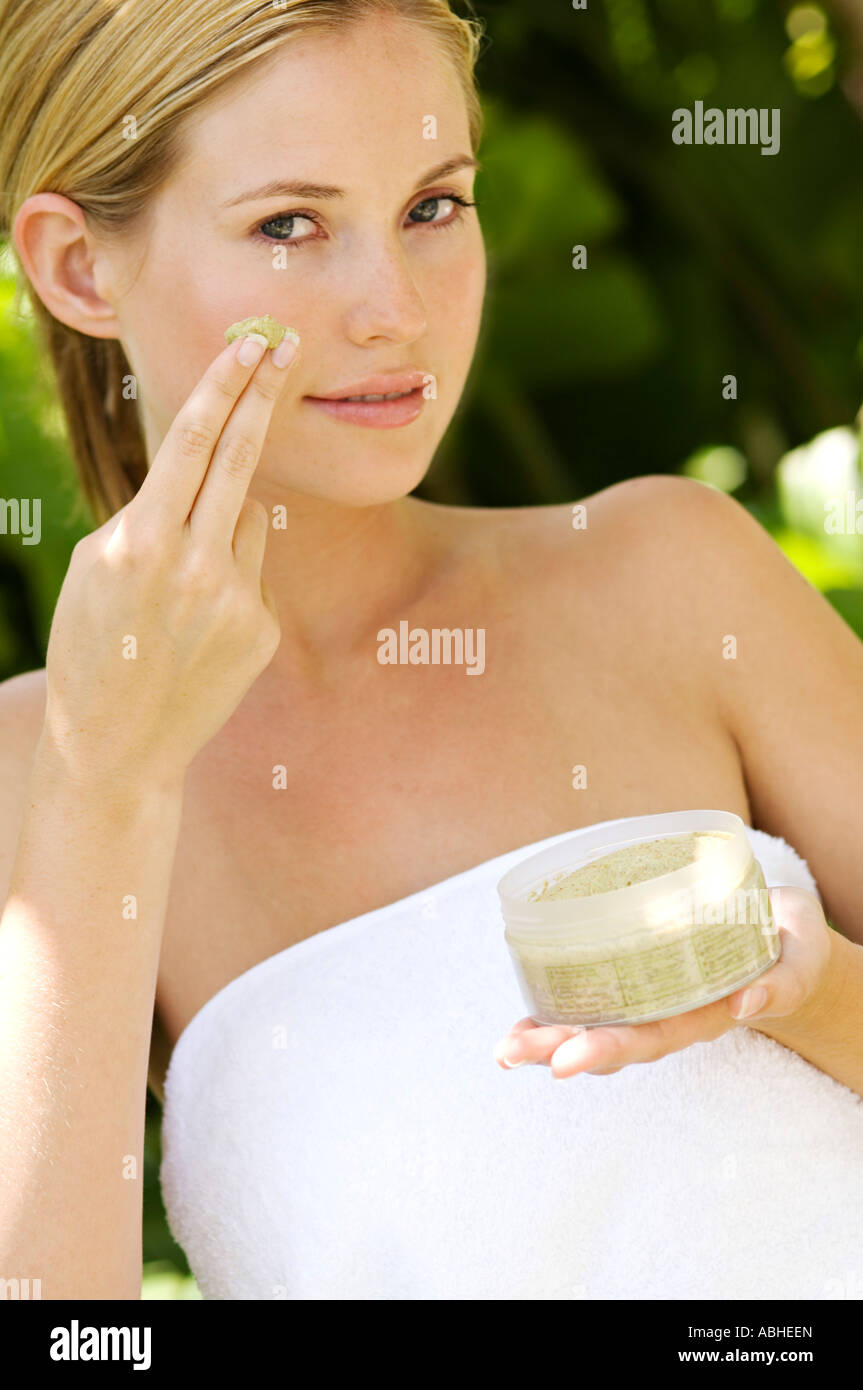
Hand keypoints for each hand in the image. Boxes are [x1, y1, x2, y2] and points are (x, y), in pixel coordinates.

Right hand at [40, 330, 298, 792]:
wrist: (116, 745)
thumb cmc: (92, 645)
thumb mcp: (97, 567)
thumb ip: (148, 517)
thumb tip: (204, 476)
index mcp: (141, 541)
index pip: (192, 443)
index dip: (226, 386)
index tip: (253, 345)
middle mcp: (195, 565)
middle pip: (241, 458)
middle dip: (262, 395)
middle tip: (284, 346)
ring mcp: (236, 600)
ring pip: (249, 519)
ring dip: (226, 523)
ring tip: (183, 582)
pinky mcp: (262, 629)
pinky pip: (256, 573)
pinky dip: (234, 579)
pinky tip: (200, 624)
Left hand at [493, 885, 833, 1079]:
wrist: (788, 940)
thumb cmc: (792, 945)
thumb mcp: (802, 956)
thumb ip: (784, 981)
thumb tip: (747, 1001)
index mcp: (708, 1013)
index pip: (654, 1036)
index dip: (610, 1046)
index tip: (568, 1060)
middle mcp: (672, 1014)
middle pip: (612, 1040)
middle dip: (560, 1048)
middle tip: (513, 1053)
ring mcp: (653, 1000)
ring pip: (595, 1026)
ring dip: (546, 1039)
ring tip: (503, 1050)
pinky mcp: (639, 977)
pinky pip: (593, 1000)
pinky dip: (554, 1011)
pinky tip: (520, 1022)